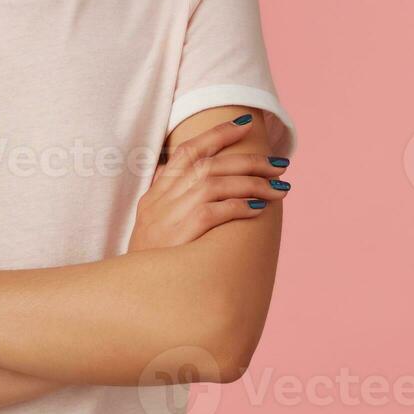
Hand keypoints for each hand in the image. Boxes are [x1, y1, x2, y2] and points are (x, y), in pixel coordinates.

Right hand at [127, 116, 290, 251]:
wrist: (133, 289)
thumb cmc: (150, 259)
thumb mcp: (153, 223)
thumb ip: (170, 197)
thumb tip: (192, 177)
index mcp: (158, 191)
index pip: (188, 150)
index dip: (217, 134)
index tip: (244, 124)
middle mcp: (164, 197)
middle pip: (211, 164)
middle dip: (250, 160)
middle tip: (280, 164)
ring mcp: (172, 214)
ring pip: (217, 184)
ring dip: (253, 183)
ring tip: (280, 188)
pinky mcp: (183, 233)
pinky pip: (217, 211)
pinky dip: (241, 206)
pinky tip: (260, 209)